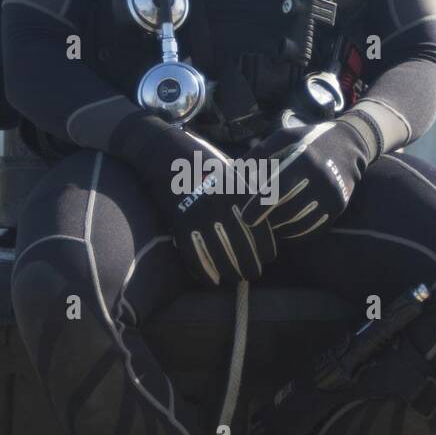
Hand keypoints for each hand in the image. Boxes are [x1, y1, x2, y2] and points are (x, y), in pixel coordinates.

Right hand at [168, 153, 276, 287]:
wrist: (166, 155)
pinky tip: (213, 279)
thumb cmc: (205, 163)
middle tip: (252, 272)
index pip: (262, 234)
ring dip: (232, 274)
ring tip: (235, 277)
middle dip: (252, 267)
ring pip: (223, 260)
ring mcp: (201, 219)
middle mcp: (224, 208)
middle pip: (245, 252)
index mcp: (241, 193)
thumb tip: (268, 218)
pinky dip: (206, 275)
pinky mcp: (181, 227)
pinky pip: (197, 260)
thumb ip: (251, 194)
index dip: (267, 251)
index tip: (267, 257)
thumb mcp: (234, 171)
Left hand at [243, 110, 379, 242]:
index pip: (277, 190)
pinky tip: (284, 227)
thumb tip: (229, 176)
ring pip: (298, 223)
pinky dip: (294, 233)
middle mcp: (320, 178)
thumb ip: (256, 157)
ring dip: (279, 228)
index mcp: (302, 158)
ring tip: (267, 223)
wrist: (348, 146)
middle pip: (286, 211)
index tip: (245, 218)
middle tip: (252, 223)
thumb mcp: (281, 139)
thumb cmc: (306, 141)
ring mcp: (332, 195)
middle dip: (266, 220)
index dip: (258, 207)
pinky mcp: (338, 208)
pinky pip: (312, 229)